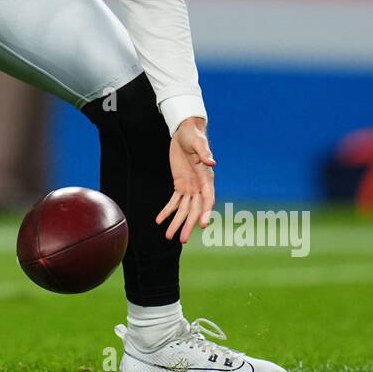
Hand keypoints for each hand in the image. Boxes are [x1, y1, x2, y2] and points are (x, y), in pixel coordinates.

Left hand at [156, 117, 215, 243]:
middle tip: (182, 240)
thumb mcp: (198, 142)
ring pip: (184, 209)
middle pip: (195, 209)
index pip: (208, 199)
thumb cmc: (194, 135)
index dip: (205, 212)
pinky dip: (167, 211)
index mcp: (207, 178)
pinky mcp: (180, 185)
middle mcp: (200, 186)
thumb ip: (204, 152)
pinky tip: (160, 221)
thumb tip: (212, 161)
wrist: (185, 131)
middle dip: (189, 225)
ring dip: (177, 223)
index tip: (202, 225)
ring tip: (169, 236)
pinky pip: (174, 201)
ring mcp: (190, 187)